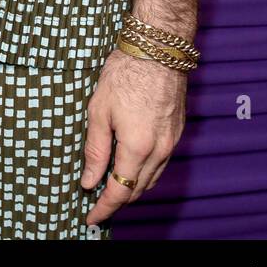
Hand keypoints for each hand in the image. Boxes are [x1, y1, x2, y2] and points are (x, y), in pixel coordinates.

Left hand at [81, 48, 186, 227]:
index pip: (119, 192)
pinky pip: (161, 163)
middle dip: (118, 201)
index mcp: (137, 147)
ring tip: (113, 187)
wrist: (159, 48)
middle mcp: (159, 150)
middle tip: (98, 205)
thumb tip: (89, 182)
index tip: (91, 218)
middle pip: (137, 190)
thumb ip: (95, 150)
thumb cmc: (125, 73)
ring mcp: (171, 141)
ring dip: (133, 188)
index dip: (104, 208)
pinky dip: (145, 172)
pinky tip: (132, 165)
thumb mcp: (99, 110)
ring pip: (152, 179)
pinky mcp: (177, 131)